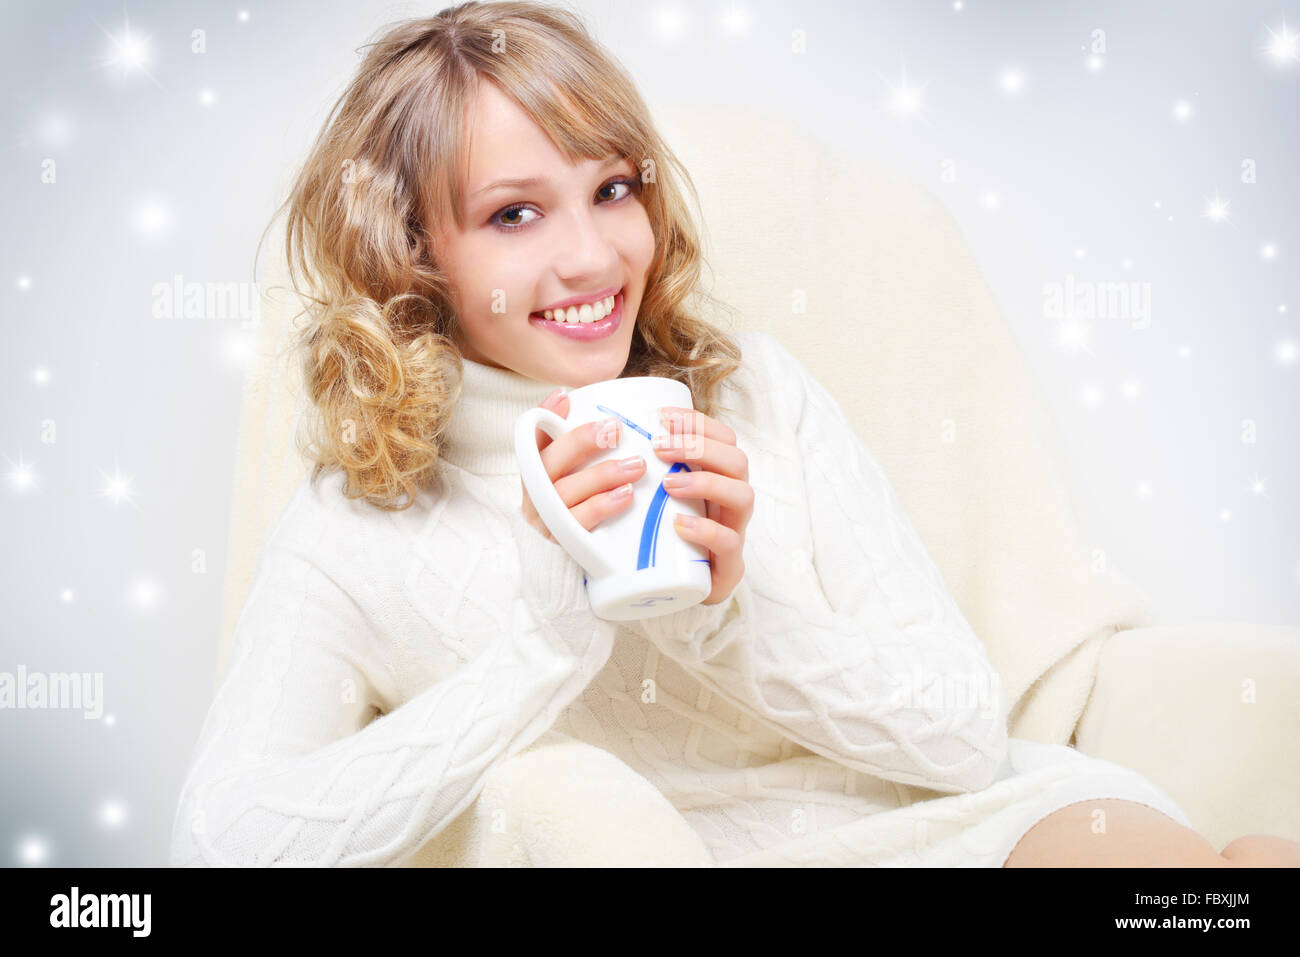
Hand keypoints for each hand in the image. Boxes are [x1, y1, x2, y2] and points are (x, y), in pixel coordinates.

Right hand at [519, 389, 646, 544]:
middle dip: (580, 442)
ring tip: (635, 466)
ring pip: (565, 491)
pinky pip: (578, 521)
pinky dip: (602, 505)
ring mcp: (546, 519)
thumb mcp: (584, 472)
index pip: (533, 437)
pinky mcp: (563, 541)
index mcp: (537, 470)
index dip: (544, 415)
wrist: (587, 559)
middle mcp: (535, 493)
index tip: (566, 397)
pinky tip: (626, 495)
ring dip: (602, 475)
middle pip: (549, 462)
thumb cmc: (588, 506)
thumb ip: (586, 444)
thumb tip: (580, 399)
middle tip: (615, 430)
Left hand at [652, 406, 752, 604]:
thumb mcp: (655, 496)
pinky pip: (730, 545)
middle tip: (658, 447)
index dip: (698, 422)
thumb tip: (606, 428)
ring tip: (668, 483)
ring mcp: (735, 532)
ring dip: (705, 483)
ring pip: (742, 497)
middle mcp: (733, 501)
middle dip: (699, 447)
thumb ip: (643, 467)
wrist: (672, 591)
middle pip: (737, 462)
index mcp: (721, 478)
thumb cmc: (660, 535)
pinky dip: (707, 531)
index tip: (662, 416)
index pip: (725, 439)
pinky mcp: (729, 568)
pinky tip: (679, 524)